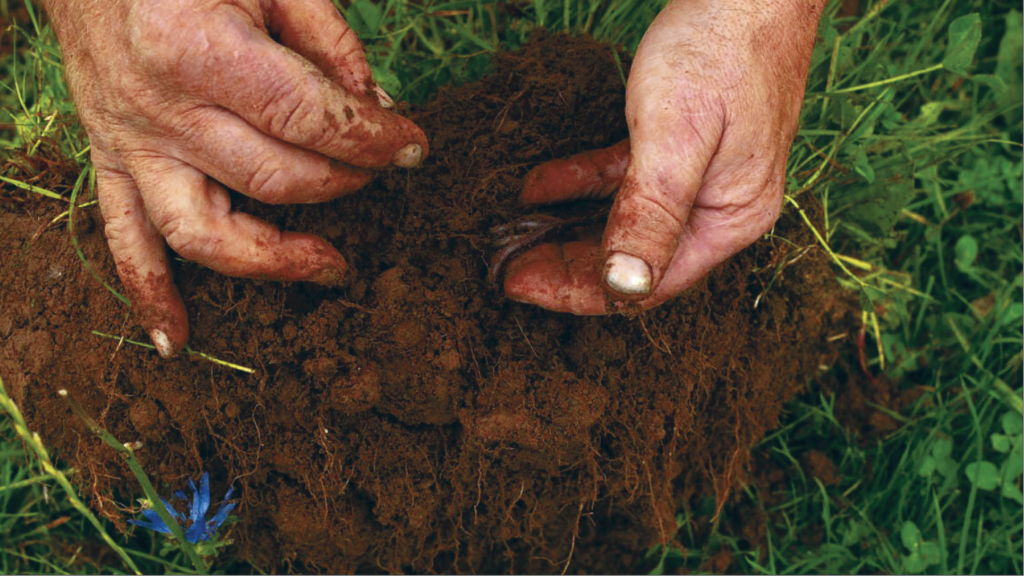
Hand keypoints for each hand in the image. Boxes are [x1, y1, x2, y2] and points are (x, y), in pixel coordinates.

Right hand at [43, 0, 426, 355]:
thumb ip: (329, 40)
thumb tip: (378, 106)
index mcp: (201, 50)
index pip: (308, 116)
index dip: (372, 139)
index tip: (412, 146)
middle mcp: (161, 109)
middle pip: (272, 178)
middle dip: (343, 183)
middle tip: (378, 173)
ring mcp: (131, 145)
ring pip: (202, 233)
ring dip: (272, 261)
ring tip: (330, 266)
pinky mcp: (112, 163)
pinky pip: (125, 242)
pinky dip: (151, 295)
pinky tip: (178, 339)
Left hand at [503, 0, 823, 313]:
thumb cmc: (720, 48)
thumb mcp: (677, 135)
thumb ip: (651, 212)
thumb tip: (625, 286)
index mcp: (730, 219)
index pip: (648, 283)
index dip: (582, 292)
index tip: (519, 283)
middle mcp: (719, 208)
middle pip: (633, 258)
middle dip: (567, 265)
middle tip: (504, 266)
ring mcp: (702, 178)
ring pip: (623, 222)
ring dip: (568, 229)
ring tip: (513, 236)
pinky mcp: (683, 147)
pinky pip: (624, 180)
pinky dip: (581, 183)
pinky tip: (538, 184)